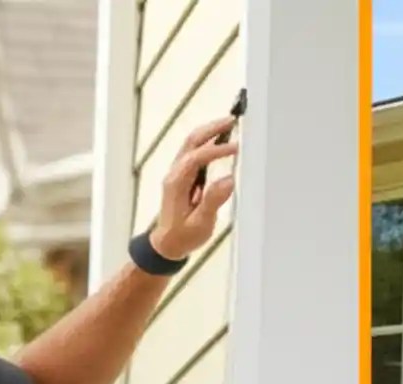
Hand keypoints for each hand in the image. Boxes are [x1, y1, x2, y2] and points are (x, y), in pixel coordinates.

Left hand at [149, 115, 239, 260]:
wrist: (167, 244)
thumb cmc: (183, 236)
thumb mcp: (200, 223)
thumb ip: (212, 201)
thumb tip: (228, 180)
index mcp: (177, 184)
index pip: (196, 158)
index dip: (216, 150)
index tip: (235, 148)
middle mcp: (175, 174)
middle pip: (191, 141)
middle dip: (212, 129)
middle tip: (233, 120)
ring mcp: (177, 173)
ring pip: (191, 143)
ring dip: (209, 131)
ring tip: (230, 124)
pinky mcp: (183, 175)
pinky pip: (194, 151)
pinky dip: (208, 141)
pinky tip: (221, 140)